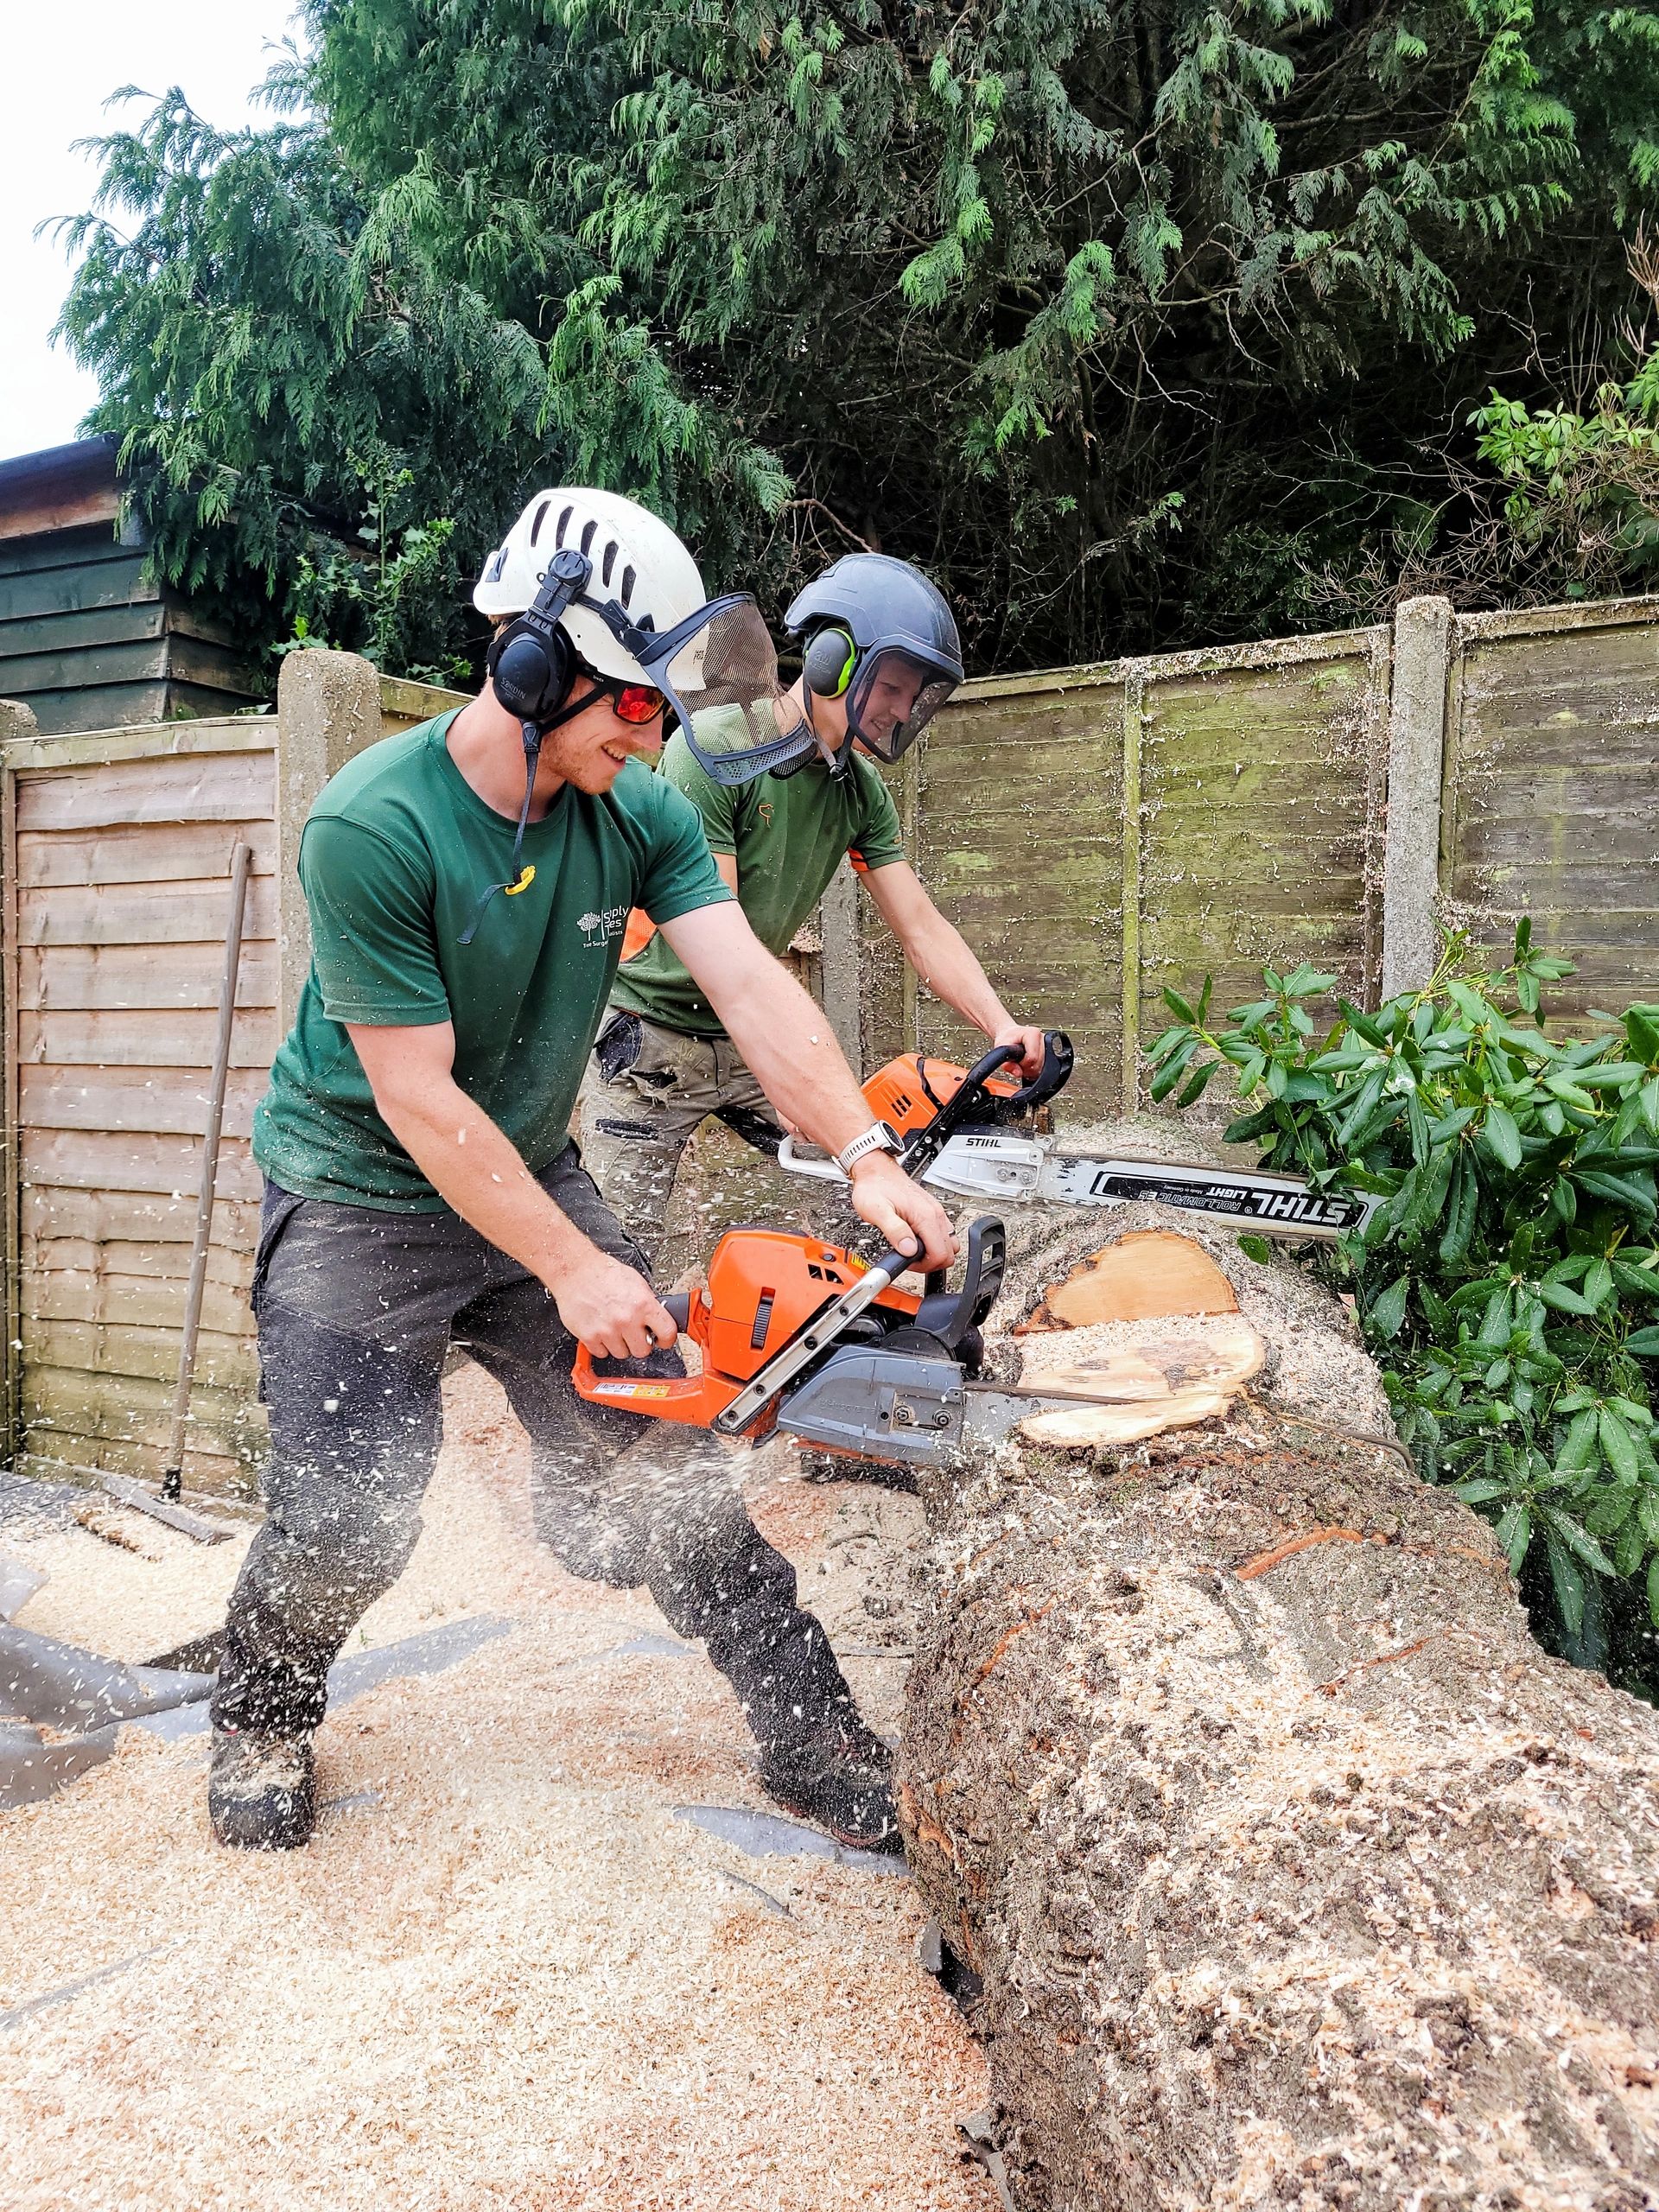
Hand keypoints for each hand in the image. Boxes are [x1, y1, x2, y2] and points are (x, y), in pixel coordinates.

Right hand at [546, 1246, 677, 1360]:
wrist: (574, 1271)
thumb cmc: (602, 1273)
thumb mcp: (635, 1281)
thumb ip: (647, 1302)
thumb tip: (656, 1317)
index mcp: (643, 1304)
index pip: (667, 1332)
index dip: (666, 1340)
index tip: (662, 1341)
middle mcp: (627, 1319)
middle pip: (643, 1351)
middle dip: (639, 1344)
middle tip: (633, 1334)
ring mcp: (608, 1330)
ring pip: (622, 1354)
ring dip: (619, 1345)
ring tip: (613, 1329)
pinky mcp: (590, 1337)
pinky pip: (601, 1353)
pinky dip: (601, 1345)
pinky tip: (600, 1331)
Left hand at [848, 1153, 957, 1271]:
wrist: (876, 1170)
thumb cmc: (875, 1187)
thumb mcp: (877, 1211)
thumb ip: (894, 1231)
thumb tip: (908, 1250)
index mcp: (925, 1216)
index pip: (940, 1253)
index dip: (925, 1265)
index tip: (908, 1263)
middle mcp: (935, 1213)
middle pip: (950, 1251)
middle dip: (931, 1262)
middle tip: (910, 1260)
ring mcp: (936, 1212)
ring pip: (950, 1243)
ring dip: (935, 1253)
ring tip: (913, 1252)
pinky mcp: (932, 1211)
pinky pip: (944, 1233)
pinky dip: (934, 1243)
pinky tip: (916, 1240)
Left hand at [991, 1019, 1047, 1078]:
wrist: (1010, 1035)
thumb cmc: (1007, 1040)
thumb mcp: (1001, 1049)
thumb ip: (1007, 1063)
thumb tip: (1018, 1073)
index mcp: (1033, 1034)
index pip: (1032, 1058)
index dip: (1022, 1064)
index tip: (1016, 1059)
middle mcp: (1043, 1038)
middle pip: (1038, 1065)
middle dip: (1026, 1068)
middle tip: (1018, 1062)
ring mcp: (1047, 1045)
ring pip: (1042, 1068)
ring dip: (1030, 1070)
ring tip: (1022, 1062)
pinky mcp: (1049, 1052)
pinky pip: (1043, 1068)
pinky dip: (1035, 1070)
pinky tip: (1028, 1064)